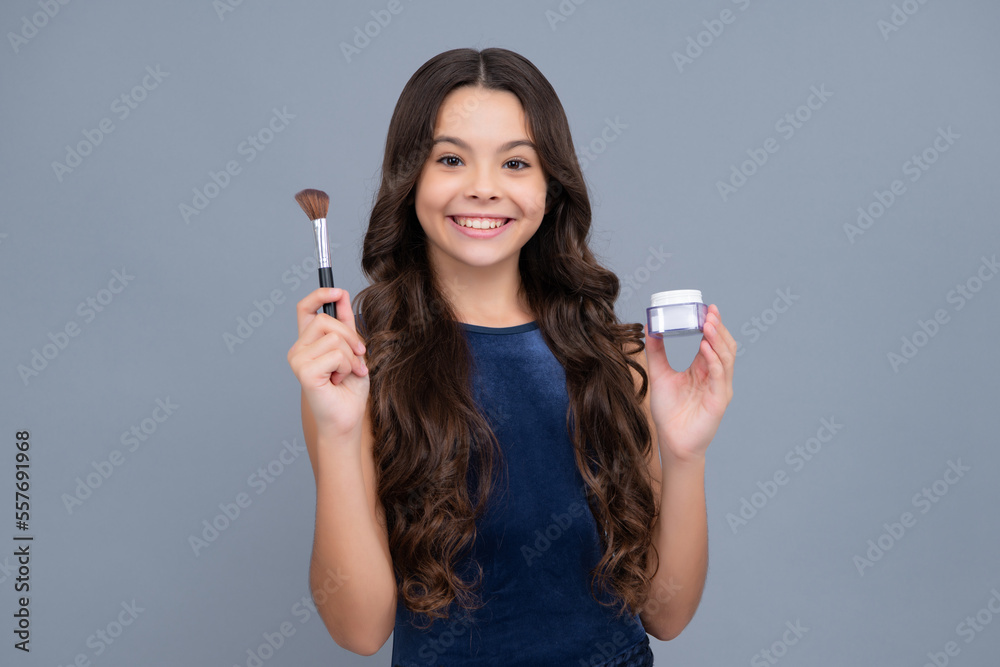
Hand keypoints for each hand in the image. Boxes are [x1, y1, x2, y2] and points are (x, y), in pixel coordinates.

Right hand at [286, 288, 369, 437]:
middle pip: (326, 320)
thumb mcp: (352, 350)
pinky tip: (340, 380)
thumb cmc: (349, 389)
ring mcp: (298, 360)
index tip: (338, 292)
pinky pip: (336, 354)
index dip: (320, 294)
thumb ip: (346, 324)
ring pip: (334, 338)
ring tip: (349, 372)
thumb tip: (341, 294)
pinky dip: (348, 366)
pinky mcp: (304, 372)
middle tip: (360, 356)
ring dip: (352, 356)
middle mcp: (298, 349)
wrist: (347, 419)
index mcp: (308, 342)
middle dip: (351, 336)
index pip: (305, 308)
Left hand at [643, 304, 735, 462]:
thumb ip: (656, 352)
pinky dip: (714, 360)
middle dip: (718, 328)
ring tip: (708, 324)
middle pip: (724, 346)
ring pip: (725, 358)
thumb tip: (649, 327)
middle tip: (710, 312)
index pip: (713, 342)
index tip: (708, 308)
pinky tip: (705, 348)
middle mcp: (715, 376)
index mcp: (703, 369)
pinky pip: (720, 376)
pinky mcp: (719, 400)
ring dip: (718, 340)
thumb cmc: (669, 412)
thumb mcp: (660, 374)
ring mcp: (719, 388)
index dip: (713, 325)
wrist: (672, 441)